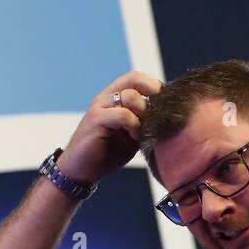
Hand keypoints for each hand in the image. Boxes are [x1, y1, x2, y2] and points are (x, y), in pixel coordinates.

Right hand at [56, 70, 163, 185]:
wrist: (80, 171)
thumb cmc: (106, 154)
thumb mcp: (132, 136)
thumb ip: (144, 123)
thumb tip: (168, 116)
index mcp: (113, 98)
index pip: (137, 78)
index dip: (155, 87)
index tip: (166, 106)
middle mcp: (105, 97)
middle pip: (135, 79)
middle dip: (153, 94)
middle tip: (160, 115)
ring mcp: (99, 106)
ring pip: (131, 96)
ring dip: (144, 114)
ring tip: (143, 132)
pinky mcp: (95, 119)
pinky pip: (123, 115)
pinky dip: (134, 126)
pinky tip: (135, 138)